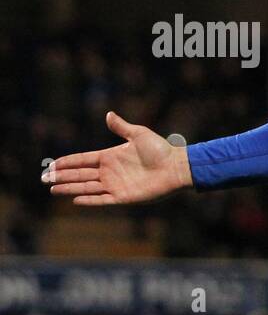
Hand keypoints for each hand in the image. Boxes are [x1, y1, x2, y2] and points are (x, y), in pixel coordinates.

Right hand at [43, 111, 192, 204]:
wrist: (176, 166)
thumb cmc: (160, 149)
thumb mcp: (138, 134)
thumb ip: (121, 127)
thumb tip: (108, 114)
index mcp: (110, 157)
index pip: (82, 160)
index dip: (66, 162)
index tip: (51, 164)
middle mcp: (110, 172)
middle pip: (80, 175)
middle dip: (61, 176)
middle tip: (44, 178)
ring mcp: (116, 185)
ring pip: (86, 187)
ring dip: (69, 188)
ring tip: (52, 189)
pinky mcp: (124, 197)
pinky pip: (103, 200)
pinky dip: (89, 200)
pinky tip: (75, 200)